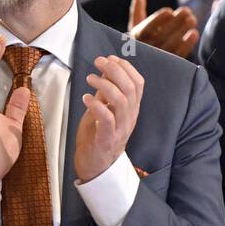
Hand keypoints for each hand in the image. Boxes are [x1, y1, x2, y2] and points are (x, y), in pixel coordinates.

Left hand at [74, 55, 144, 181]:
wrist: (97, 167)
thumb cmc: (98, 136)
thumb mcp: (104, 109)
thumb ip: (107, 92)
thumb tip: (107, 70)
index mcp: (131, 109)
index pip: (138, 83)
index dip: (126, 67)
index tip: (110, 58)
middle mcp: (130, 117)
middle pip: (130, 88)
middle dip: (115, 70)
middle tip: (99, 62)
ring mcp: (120, 129)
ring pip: (121, 101)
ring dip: (104, 85)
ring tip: (90, 78)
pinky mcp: (107, 139)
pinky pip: (107, 119)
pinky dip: (96, 105)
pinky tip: (86, 97)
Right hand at [128, 0, 198, 58]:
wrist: (143, 61)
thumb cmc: (141, 37)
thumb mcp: (136, 22)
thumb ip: (138, 7)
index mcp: (137, 36)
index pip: (147, 27)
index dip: (158, 19)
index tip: (169, 11)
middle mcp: (147, 47)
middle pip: (162, 34)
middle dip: (175, 22)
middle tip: (187, 11)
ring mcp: (159, 57)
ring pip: (171, 44)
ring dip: (183, 31)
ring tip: (193, 20)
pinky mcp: (169, 63)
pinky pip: (178, 54)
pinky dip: (187, 45)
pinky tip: (194, 34)